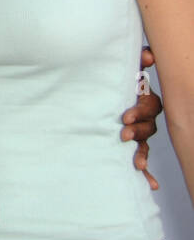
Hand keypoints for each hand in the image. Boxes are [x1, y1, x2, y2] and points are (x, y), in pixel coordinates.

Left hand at [121, 46, 162, 189]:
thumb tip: (148, 55)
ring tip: (137, 162)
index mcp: (141, 97)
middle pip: (148, 126)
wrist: (89, 91)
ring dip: (143, 152)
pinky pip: (141, 158)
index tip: (124, 117)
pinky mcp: (129, 144)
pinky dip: (146, 171)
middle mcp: (142, 116)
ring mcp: (137, 131)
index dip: (139, 111)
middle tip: (123, 134)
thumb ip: (134, 60)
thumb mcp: (118, 68)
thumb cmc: (107, 77)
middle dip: (138, 130)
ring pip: (145, 143)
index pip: (148, 105)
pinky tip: (150, 184)